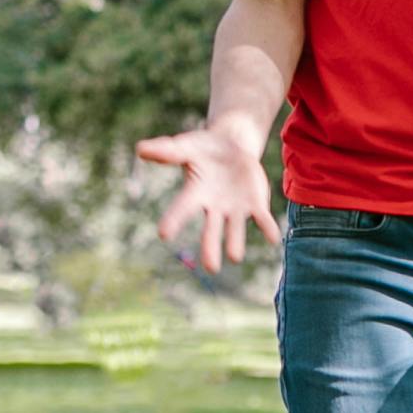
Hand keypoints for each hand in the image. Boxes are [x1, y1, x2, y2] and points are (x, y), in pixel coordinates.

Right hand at [139, 127, 278, 269]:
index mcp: (195, 194)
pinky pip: (262, 218)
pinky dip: (267, 227)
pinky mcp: (255, 203)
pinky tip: (273, 238)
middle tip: (211, 267)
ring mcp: (235, 208)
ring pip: (235, 229)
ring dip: (235, 242)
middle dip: (211, 247)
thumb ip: (165, 150)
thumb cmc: (202, 148)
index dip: (173, 220)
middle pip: (211, 230)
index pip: (182, 208)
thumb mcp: (185, 146)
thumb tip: (139, 148)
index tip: (163, 234)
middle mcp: (214, 207)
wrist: (231, 145)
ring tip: (235, 257)